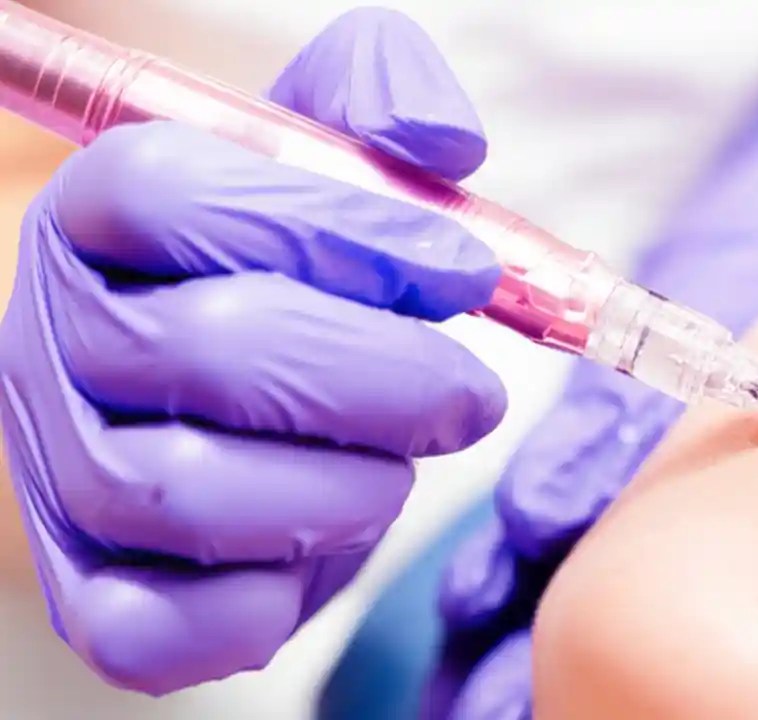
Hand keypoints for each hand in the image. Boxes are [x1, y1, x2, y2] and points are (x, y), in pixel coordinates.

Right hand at [0, 9, 504, 695]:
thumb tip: (434, 139)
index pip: (174, 191)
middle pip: (206, 346)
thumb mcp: (332, 161)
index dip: (339, 228)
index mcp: (101, 217)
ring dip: (348, 484)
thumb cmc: (293, 272)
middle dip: (383, 376)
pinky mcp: (97, 597)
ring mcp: (63, 478)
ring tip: (402, 461)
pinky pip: (164, 628)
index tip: (463, 268)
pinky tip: (330, 537)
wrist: (237, 399)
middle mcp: (56, 343)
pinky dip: (271, 600)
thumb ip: (379, 110)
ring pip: (191, 492)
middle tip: (469, 394)